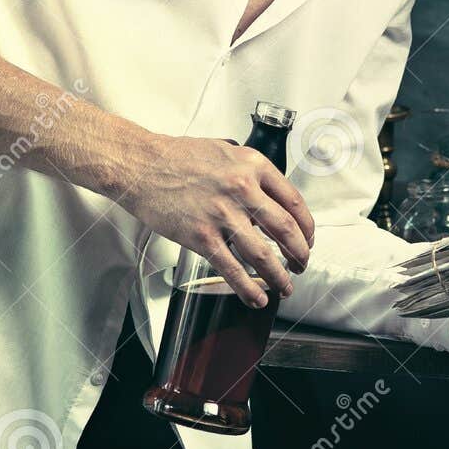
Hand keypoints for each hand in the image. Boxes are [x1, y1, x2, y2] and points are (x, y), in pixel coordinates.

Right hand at [119, 133, 314, 307]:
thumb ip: (249, 171)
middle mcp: (242, 188)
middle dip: (300, 254)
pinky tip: (256, 297)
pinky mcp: (201, 236)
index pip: (294, 201)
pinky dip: (248, 287)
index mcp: (253, 165)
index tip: (308, 239)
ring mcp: (222, 214)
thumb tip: (269, 194)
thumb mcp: (226, 150)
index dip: (307, 227)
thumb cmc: (178, 157)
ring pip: (263, 254)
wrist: (141, 165)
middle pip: (285, 230)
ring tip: (285, 287)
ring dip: (279, 276)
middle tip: (301, 265)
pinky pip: (232, 268)